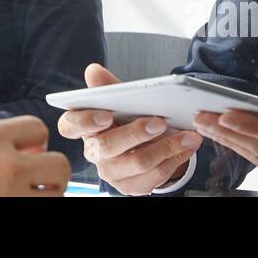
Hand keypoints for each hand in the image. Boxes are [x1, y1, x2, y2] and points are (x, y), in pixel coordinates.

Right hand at [57, 63, 200, 194]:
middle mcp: (94, 152)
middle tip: (159, 122)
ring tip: (187, 135)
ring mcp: (111, 173)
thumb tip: (93, 70)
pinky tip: (187, 147)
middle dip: (135, 133)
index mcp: (83, 128)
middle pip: (107, 145)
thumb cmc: (124, 119)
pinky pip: (154, 177)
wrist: (141, 145)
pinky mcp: (131, 187)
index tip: (106, 115)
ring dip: (166, 147)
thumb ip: (107, 86)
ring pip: (137, 163)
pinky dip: (174, 160)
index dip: (85, 122)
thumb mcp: (117, 100)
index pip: (70, 126)